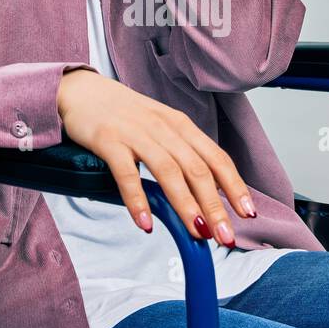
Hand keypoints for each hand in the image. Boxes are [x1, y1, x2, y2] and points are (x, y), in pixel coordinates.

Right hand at [56, 68, 256, 243]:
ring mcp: (136, 133)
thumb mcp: (159, 128)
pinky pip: (127, 174)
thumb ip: (181, 154)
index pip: (216, 158)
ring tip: (197, 232)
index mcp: (181, 125)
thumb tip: (206, 193)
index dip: (234, 187)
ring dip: (186, 205)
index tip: (247, 213)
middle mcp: (164, 127)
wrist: (80, 90)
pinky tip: (145, 223)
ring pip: (169, 172)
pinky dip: (138, 200)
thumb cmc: (123, 114)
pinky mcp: (108, 140)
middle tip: (225, 236)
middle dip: (215, 206)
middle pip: (197, 169)